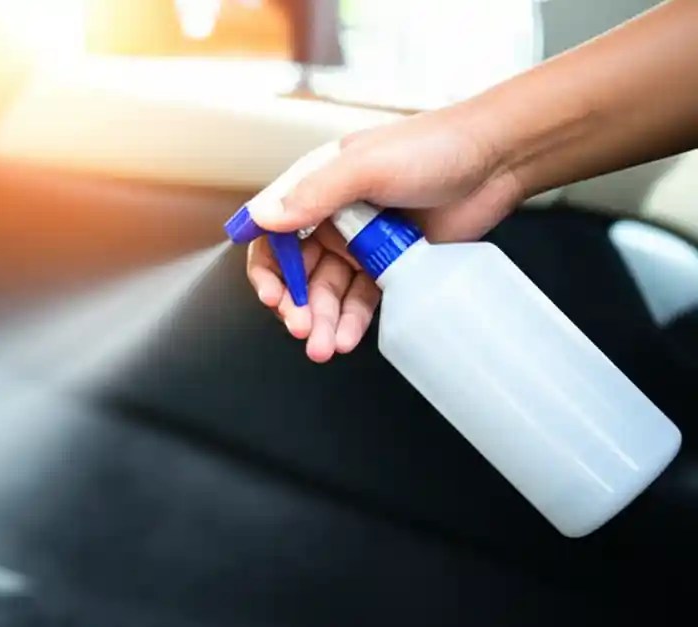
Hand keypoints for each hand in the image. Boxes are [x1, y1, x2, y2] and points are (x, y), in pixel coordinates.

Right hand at [244, 107, 525, 361]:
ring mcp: (361, 243)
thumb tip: (262, 219)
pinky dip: (352, 321)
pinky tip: (349, 338)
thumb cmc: (433, 146)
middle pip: (297, 272)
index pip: (272, 234)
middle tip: (303, 330)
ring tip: (326, 347)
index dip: (267, 269)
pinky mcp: (391, 263)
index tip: (274, 296)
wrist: (498, 159)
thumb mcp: (366, 166)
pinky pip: (362, 299)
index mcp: (316, 187)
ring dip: (322, 320)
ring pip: (328, 292)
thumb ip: (314, 194)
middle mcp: (332, 217)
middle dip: (295, 305)